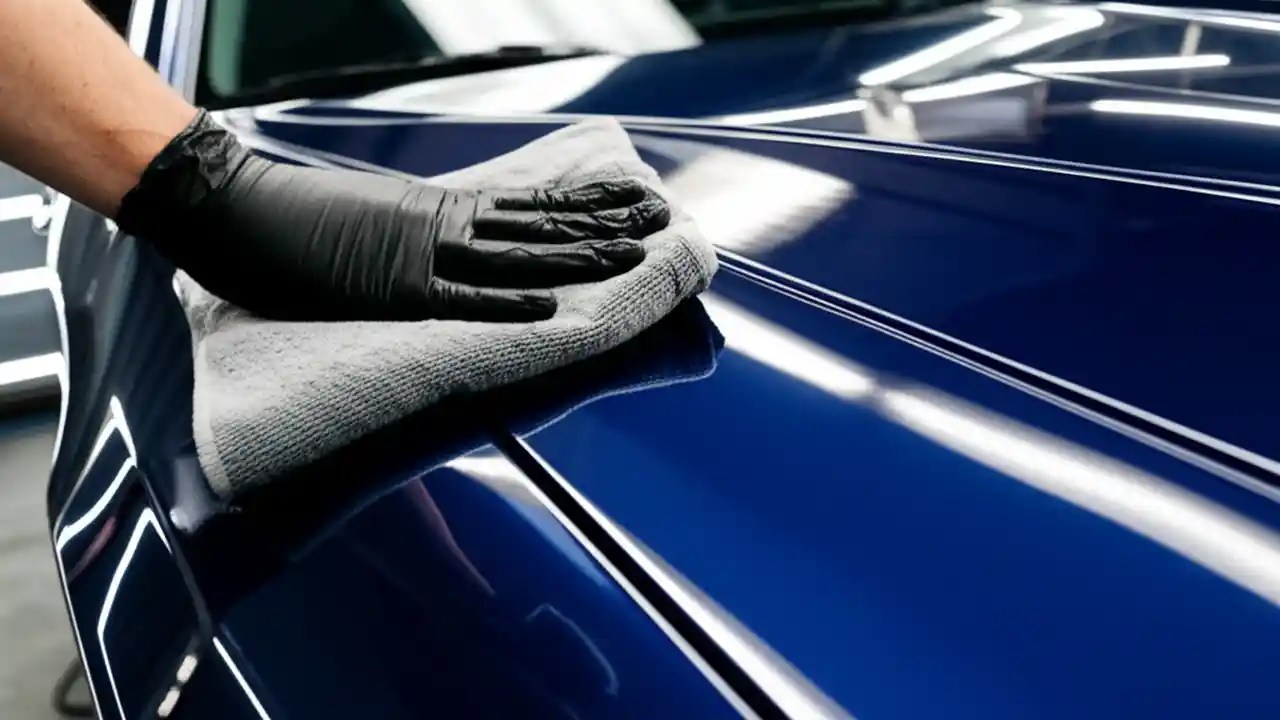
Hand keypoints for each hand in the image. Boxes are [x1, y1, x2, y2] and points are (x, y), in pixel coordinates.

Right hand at [116, 111, 669, 320]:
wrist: (236, 205)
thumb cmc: (300, 217)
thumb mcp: (378, 219)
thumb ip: (422, 236)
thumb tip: (450, 252)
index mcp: (443, 211)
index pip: (533, 206)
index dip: (588, 203)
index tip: (634, 197)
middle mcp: (445, 227)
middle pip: (541, 225)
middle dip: (605, 224)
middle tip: (663, 216)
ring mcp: (422, 256)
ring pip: (516, 257)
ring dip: (577, 258)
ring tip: (632, 254)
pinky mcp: (392, 288)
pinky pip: (459, 299)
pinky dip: (506, 304)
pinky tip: (553, 308)